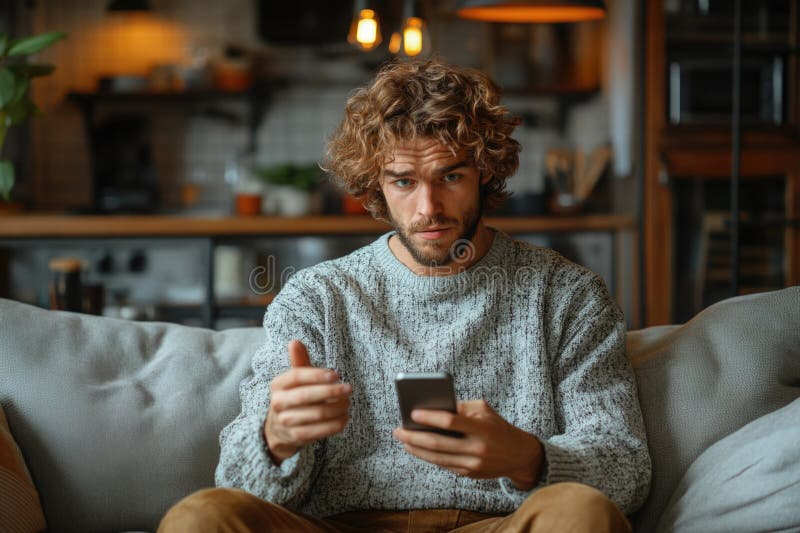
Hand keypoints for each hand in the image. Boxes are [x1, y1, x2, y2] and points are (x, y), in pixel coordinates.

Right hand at [264, 340, 350, 464]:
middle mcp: (278, 403)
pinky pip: (320, 431)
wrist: (278, 430)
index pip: (297, 377)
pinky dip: (335, 424)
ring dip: (337, 408)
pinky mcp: (296, 437)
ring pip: (316, 414)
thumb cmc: (292, 397)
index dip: (317, 375)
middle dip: (331, 392)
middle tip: (348, 388)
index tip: (336, 375)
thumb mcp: (293, 380)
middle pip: (306, 396)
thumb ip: (298, 362)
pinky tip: (344, 417)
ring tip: (348, 402)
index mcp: (278, 385)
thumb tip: (295, 341)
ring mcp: (286, 422)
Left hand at [392, 399, 542, 489]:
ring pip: (437, 458)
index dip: (430, 418)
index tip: (412, 413)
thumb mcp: (483, 410)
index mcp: (482, 429)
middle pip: (438, 443)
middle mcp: (477, 448)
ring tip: (403, 439)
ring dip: (416, 449)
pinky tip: (416, 449)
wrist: (518, 454)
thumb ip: (460, 408)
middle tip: (398, 430)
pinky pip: (443, 464)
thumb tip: (431, 408)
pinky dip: (428, 456)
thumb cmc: (497, 426)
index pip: (451, 422)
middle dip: (414, 437)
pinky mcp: (469, 474)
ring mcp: (472, 464)